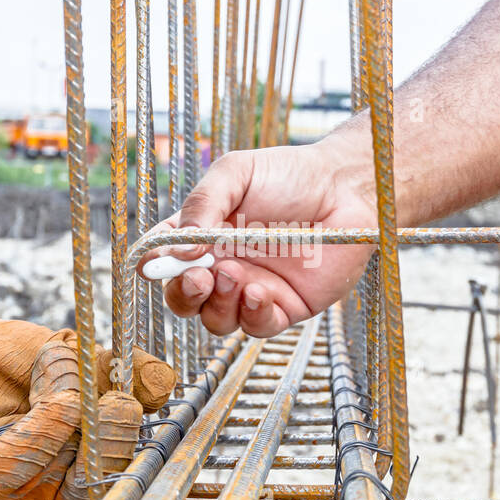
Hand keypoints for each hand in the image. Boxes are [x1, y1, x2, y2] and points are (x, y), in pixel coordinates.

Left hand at [0, 319, 174, 499]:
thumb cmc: (22, 359)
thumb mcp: (88, 359)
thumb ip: (129, 374)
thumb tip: (166, 387)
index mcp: (91, 466)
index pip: (136, 499)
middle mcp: (59, 487)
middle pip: (113, 487)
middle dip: (120, 435)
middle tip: (113, 396)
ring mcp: (22, 487)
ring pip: (77, 475)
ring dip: (80, 413)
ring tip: (64, 373)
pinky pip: (27, 458)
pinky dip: (47, 418)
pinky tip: (50, 390)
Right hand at [142, 133, 376, 336]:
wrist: (346, 187)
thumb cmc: (291, 174)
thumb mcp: (237, 173)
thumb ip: (203, 203)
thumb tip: (180, 250)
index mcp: (203, 234)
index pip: (164, 258)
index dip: (153, 265)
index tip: (153, 264)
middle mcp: (222, 265)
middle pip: (183, 299)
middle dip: (182, 294)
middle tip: (199, 275)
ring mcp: (251, 289)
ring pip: (216, 320)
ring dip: (216, 305)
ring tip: (233, 275)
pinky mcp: (285, 307)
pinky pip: (257, 327)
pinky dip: (251, 314)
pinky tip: (260, 291)